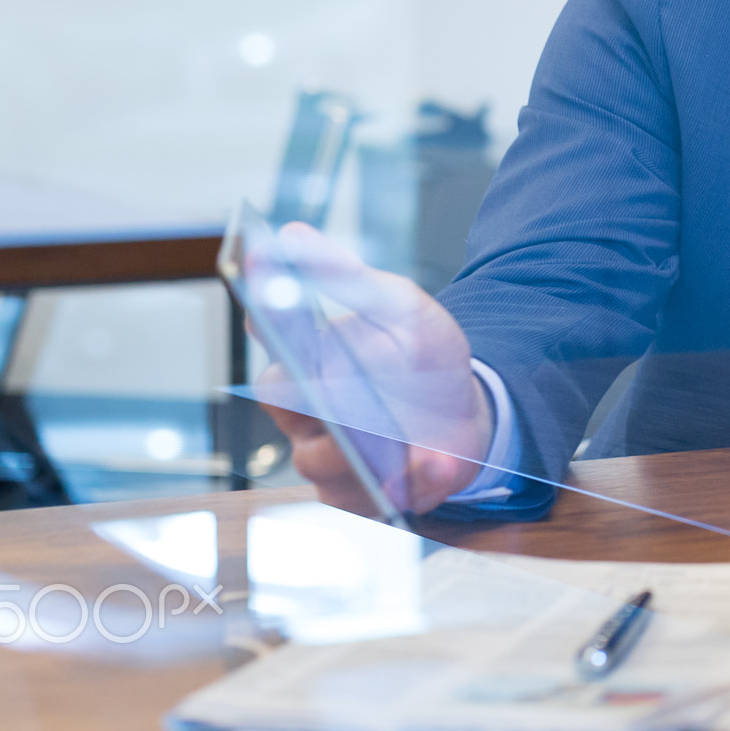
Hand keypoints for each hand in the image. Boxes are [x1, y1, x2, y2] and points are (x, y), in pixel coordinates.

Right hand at [254, 223, 493, 515]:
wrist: (466, 415)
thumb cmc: (421, 357)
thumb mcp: (400, 307)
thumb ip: (350, 277)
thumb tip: (292, 233)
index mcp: (308, 354)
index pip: (268, 332)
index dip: (263, 316)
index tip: (266, 301)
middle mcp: (305, 407)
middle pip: (284, 404)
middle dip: (309, 397)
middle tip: (336, 388)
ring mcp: (325, 454)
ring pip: (319, 458)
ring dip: (361, 448)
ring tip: (402, 440)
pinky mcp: (357, 495)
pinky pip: (369, 496)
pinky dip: (407, 481)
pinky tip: (434, 463)